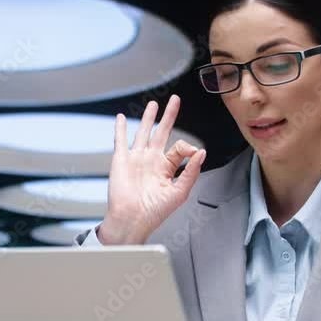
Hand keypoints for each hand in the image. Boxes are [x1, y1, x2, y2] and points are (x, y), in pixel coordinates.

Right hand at [97, 95, 205, 244]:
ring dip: (147, 117)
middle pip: (162, 132)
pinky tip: (120, 118)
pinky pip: (120, 140)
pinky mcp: (121, 160)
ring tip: (153, 104)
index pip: (179, 148)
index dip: (188, 147)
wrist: (132, 219)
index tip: (193, 152)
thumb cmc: (154, 211)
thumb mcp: (179, 192)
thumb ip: (191, 172)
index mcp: (166, 168)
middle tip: (175, 100)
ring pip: (143, 132)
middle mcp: (152, 161)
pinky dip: (119, 128)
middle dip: (168, 116)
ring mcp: (136, 159)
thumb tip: (201, 152)